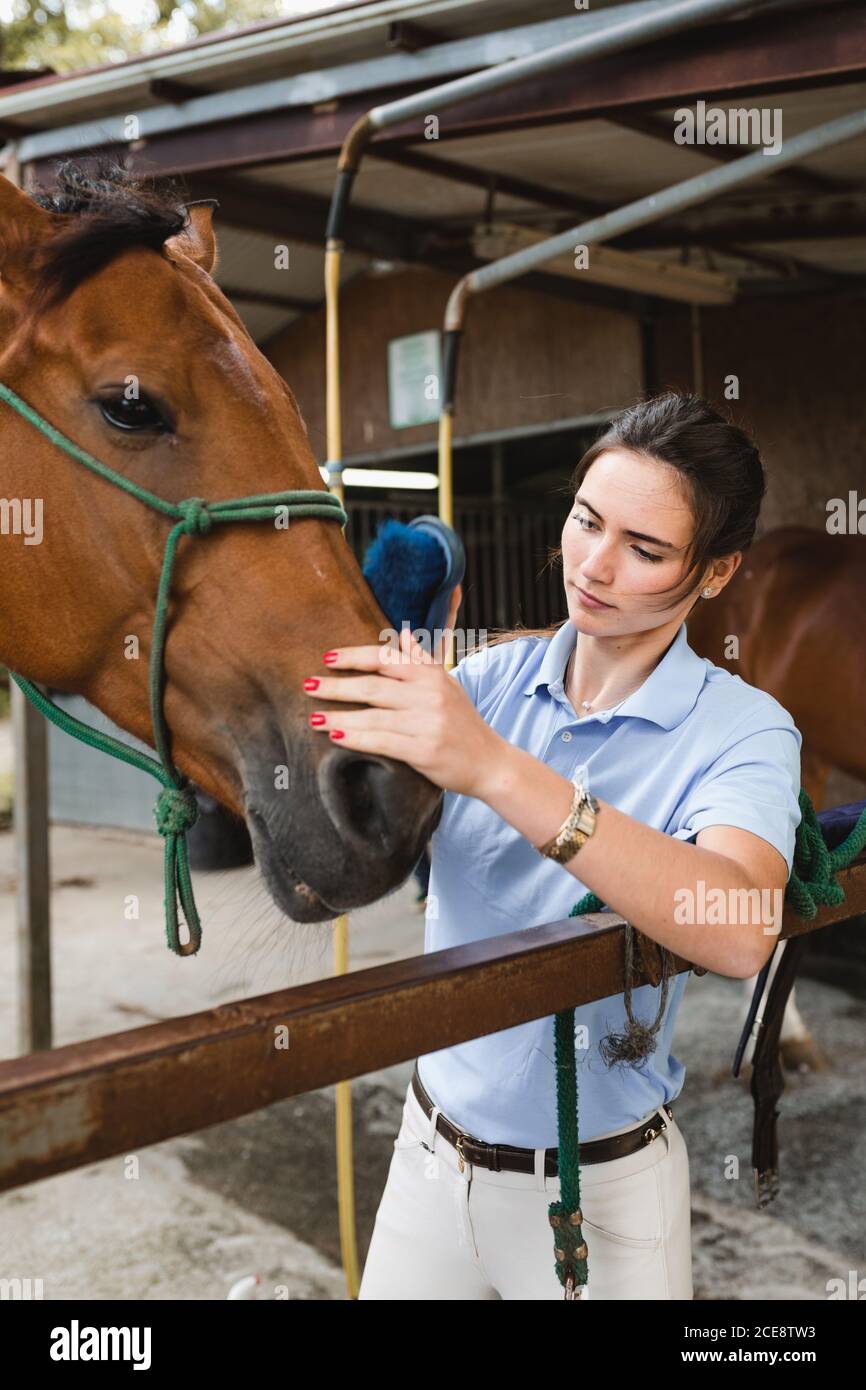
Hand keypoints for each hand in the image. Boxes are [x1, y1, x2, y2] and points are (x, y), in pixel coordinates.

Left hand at [302, 626, 500, 798]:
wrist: (490, 762)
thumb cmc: (463, 723)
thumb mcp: (448, 685)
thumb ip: (423, 660)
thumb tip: (402, 634)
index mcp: (432, 675)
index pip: (385, 659)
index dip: (354, 657)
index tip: (327, 658)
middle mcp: (430, 695)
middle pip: (373, 687)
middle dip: (336, 686)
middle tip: (308, 686)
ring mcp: (427, 723)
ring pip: (373, 716)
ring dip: (339, 716)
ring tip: (313, 717)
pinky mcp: (424, 750)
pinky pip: (382, 741)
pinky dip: (355, 738)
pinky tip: (335, 736)